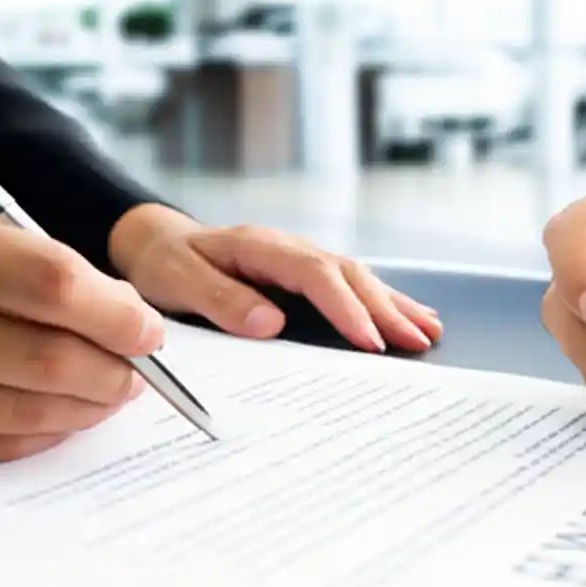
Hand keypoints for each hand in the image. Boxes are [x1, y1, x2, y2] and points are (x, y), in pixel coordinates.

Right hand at [0, 200, 165, 468]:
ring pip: (15, 410)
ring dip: (82, 406)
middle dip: (110, 367)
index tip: (146, 326)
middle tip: (138, 368)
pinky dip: (34, 432)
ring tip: (107, 391)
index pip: (40, 279)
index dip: (111, 309)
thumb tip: (104, 305)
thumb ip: (3, 257)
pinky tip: (57, 417)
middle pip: (38, 354)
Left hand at [108, 204, 442, 352]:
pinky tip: (409, 316)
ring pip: (357, 278)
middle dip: (384, 309)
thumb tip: (270, 323)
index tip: (369, 341)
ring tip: (428, 333)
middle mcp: (289, 248)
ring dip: (393, 305)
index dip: (345, 307)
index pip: (314, 275)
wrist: (157, 243)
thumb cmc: (165, 264)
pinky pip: (350, 285)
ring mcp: (300, 259)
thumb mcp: (176, 281)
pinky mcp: (304, 275)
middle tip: (415, 343)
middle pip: (347, 274)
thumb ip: (220, 300)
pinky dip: (383, 302)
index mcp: (260, 247)